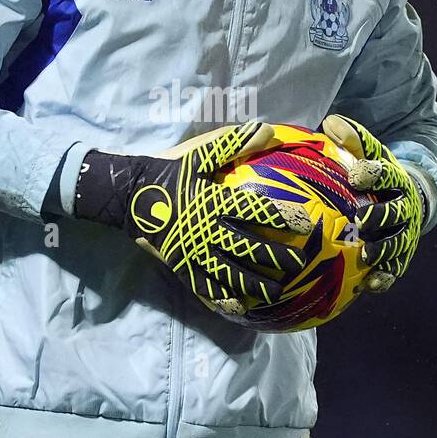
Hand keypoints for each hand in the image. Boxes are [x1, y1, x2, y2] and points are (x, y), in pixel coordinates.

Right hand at [73, 121, 312, 315]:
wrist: (130, 195)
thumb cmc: (170, 172)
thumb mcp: (201, 154)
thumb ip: (234, 143)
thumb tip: (269, 130)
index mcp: (216, 202)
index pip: (256, 211)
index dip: (282, 218)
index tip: (306, 224)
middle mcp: (209, 230)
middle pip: (249, 248)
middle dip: (277, 258)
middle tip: (300, 264)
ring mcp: (195, 252)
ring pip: (231, 273)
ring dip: (256, 284)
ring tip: (277, 292)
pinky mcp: (182, 266)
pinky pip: (204, 287)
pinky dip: (222, 298)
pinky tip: (239, 307)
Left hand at [321, 113, 423, 291]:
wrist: (408, 199)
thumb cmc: (375, 176)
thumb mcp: (368, 154)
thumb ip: (351, 140)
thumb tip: (329, 123)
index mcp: (395, 178)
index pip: (387, 173)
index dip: (373, 173)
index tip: (356, 176)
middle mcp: (404, 206)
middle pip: (396, 211)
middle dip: (381, 215)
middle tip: (361, 219)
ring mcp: (405, 232)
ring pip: (398, 242)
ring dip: (383, 249)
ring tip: (365, 255)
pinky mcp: (401, 256)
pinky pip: (395, 269)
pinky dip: (384, 277)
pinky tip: (370, 285)